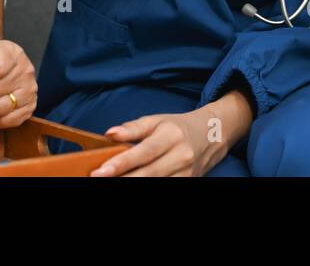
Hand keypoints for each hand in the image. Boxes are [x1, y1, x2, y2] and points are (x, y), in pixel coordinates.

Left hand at [92, 109, 222, 176]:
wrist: (211, 135)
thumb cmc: (177, 127)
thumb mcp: (156, 120)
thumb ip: (132, 128)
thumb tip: (110, 134)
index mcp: (172, 135)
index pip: (144, 151)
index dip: (121, 163)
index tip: (100, 171)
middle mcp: (181, 156)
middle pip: (149, 173)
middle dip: (123, 179)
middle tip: (98, 179)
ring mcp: (187, 173)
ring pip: (157, 184)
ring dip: (133, 185)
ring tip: (112, 183)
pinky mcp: (188, 183)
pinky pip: (165, 188)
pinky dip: (147, 187)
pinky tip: (131, 183)